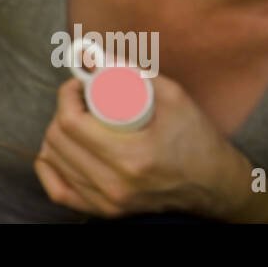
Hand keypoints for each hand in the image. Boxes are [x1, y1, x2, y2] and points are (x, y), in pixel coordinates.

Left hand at [33, 72, 245, 217]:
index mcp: (131, 158)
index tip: (78, 84)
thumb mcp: (173, 97)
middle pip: (58, 141)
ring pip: (55, 163)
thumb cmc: (198, 140)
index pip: (70, 123)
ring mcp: (109, 203)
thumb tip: (91, 54)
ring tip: (76, 120)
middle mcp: (115, 185)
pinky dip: (51, 169)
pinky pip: (60, 192)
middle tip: (80, 99)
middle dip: (62, 111)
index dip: (66, 96)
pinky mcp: (107, 212)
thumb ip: (131, 73)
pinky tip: (57, 152)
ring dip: (56, 135)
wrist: (216, 186)